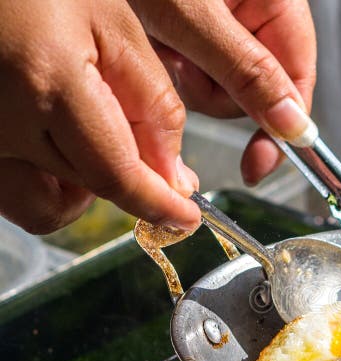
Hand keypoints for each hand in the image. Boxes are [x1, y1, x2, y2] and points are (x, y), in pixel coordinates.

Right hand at [0, 0, 200, 233]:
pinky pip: (11, 190)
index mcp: (46, 86)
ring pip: (43, 204)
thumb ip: (153, 105)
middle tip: (123, 125)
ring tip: (76, 121)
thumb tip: (175, 178)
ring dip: (77, 183)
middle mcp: (0, 124)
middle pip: (86, 193)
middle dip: (122, 175)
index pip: (116, 177)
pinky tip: (46, 130)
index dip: (158, 205)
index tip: (185, 219)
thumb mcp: (114, 26)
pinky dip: (40, 176)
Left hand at [130, 0, 317, 184]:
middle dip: (218, 92)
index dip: (281, 126)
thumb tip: (293, 126)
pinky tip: (156, 38)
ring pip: (222, 88)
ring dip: (189, 77)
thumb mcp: (195, 16)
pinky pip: (195, 73)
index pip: (297, 81)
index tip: (257, 163)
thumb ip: (247, 72)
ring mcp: (226, 27)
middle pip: (257, 92)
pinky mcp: (195, 33)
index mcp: (277, 3)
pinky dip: (172, 65)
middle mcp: (257, 17)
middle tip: (185, 64)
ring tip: (162, 38)